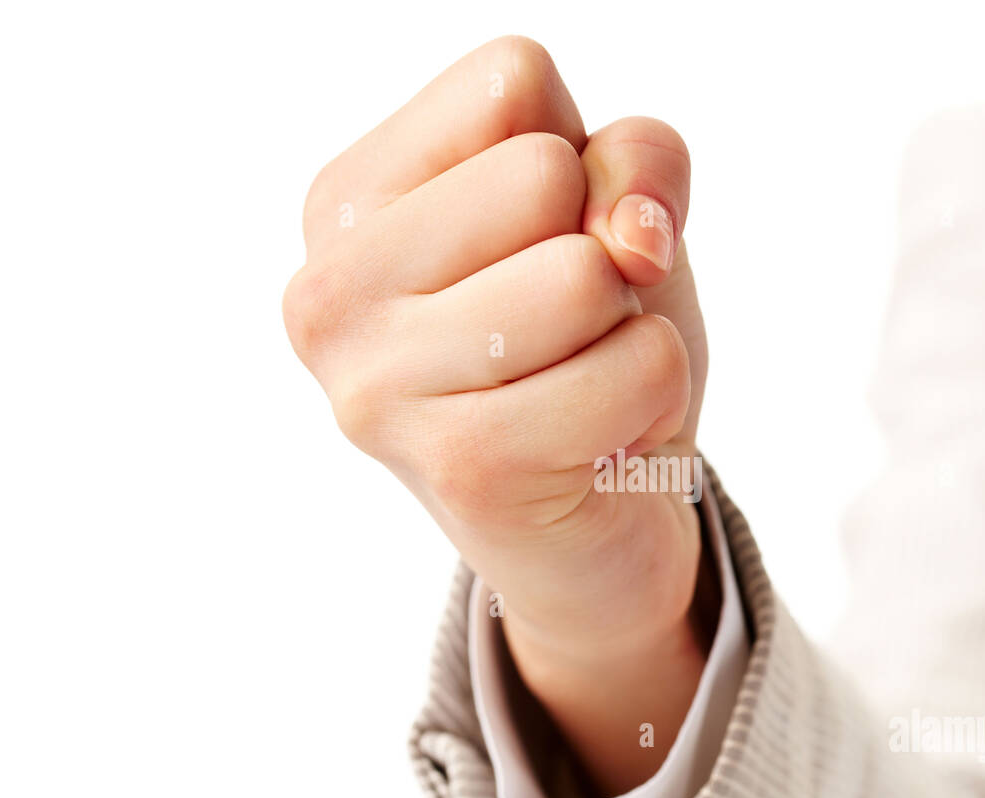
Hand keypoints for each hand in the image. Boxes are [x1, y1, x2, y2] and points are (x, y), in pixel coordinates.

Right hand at [283, 37, 714, 794]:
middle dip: (600, 251)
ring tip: (578, 386)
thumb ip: (637, 160)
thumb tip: (631, 235)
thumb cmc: (585, 352)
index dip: (577, 159)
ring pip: (589, 275)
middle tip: (566, 334)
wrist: (585, 530)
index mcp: (346, 206)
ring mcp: (379, 387)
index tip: (546, 247)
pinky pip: (639, 368)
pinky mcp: (464, 467)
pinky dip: (655, 400)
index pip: (513, 81)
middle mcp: (329, 292)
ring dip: (629, 331)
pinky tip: (597, 442)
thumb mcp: (613, 215)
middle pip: (544, 174)